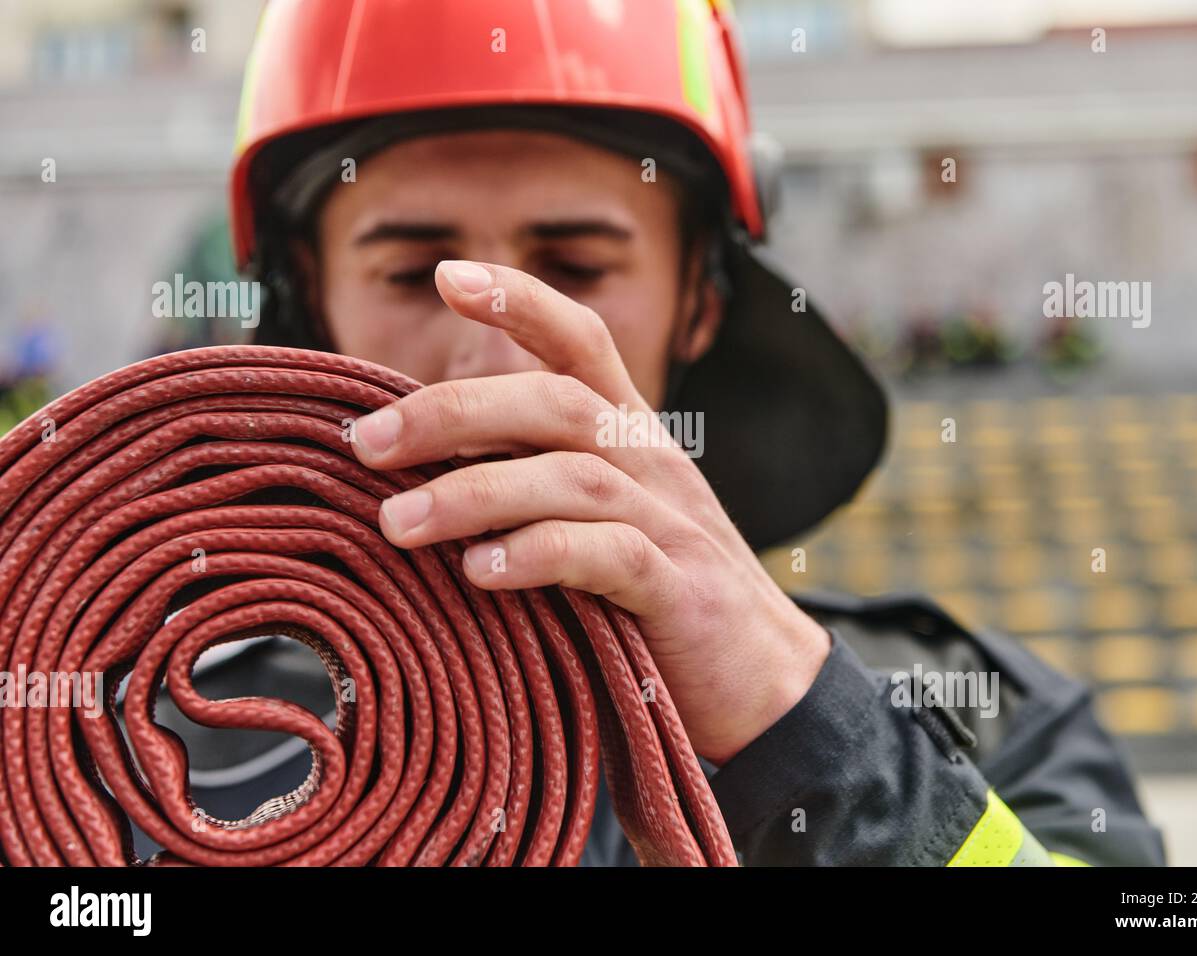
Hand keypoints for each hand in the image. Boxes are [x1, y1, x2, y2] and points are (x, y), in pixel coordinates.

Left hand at [351, 260, 830, 764]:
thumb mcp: (606, 526)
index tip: (450, 275)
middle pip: (556, 402)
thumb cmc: (660, 603)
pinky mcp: (681, 593)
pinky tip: (481, 572)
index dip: (521, 300)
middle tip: (367, 442)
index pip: (582, 343)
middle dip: (454, 412)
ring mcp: (673, 526)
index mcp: (632, 440)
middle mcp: (654, 466)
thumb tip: (416, 481)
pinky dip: (539, 554)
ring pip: (571, 476)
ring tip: (397, 524)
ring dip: (474, 494)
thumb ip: (537, 491)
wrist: (769, 681)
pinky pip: (609, 555)